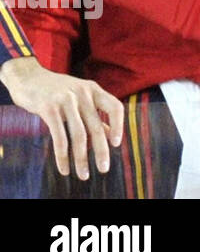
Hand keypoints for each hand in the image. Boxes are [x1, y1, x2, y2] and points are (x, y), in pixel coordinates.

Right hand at [0, 57, 123, 179]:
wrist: (28, 77)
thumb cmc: (57, 91)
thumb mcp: (79, 97)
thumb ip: (94, 114)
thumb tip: (110, 135)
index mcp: (93, 89)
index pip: (115, 106)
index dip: (119, 125)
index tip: (116, 144)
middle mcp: (83, 93)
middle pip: (96, 127)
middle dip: (101, 151)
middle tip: (103, 169)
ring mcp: (66, 100)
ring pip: (79, 135)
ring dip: (81, 158)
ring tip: (83, 174)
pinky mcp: (49, 108)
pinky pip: (59, 136)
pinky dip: (63, 155)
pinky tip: (64, 168)